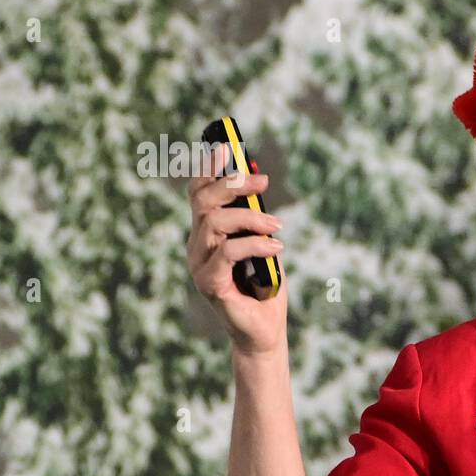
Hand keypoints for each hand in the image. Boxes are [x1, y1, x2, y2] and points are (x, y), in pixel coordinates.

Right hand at [186, 141, 288, 355]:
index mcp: (206, 232)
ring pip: (214, 223)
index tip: (224, 146)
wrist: (265, 330)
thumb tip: (257, 180)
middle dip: (232, 183)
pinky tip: (277, 248)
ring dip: (251, 218)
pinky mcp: (209, 284)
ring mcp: (199, 264)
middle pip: (202, 201)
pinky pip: (228, 252)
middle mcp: (197, 245)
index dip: (207, 167)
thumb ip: (257, 217)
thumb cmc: (264, 286)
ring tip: (278, 225)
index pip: (198, 193)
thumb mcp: (264, 243)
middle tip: (263, 182)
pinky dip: (255, 245)